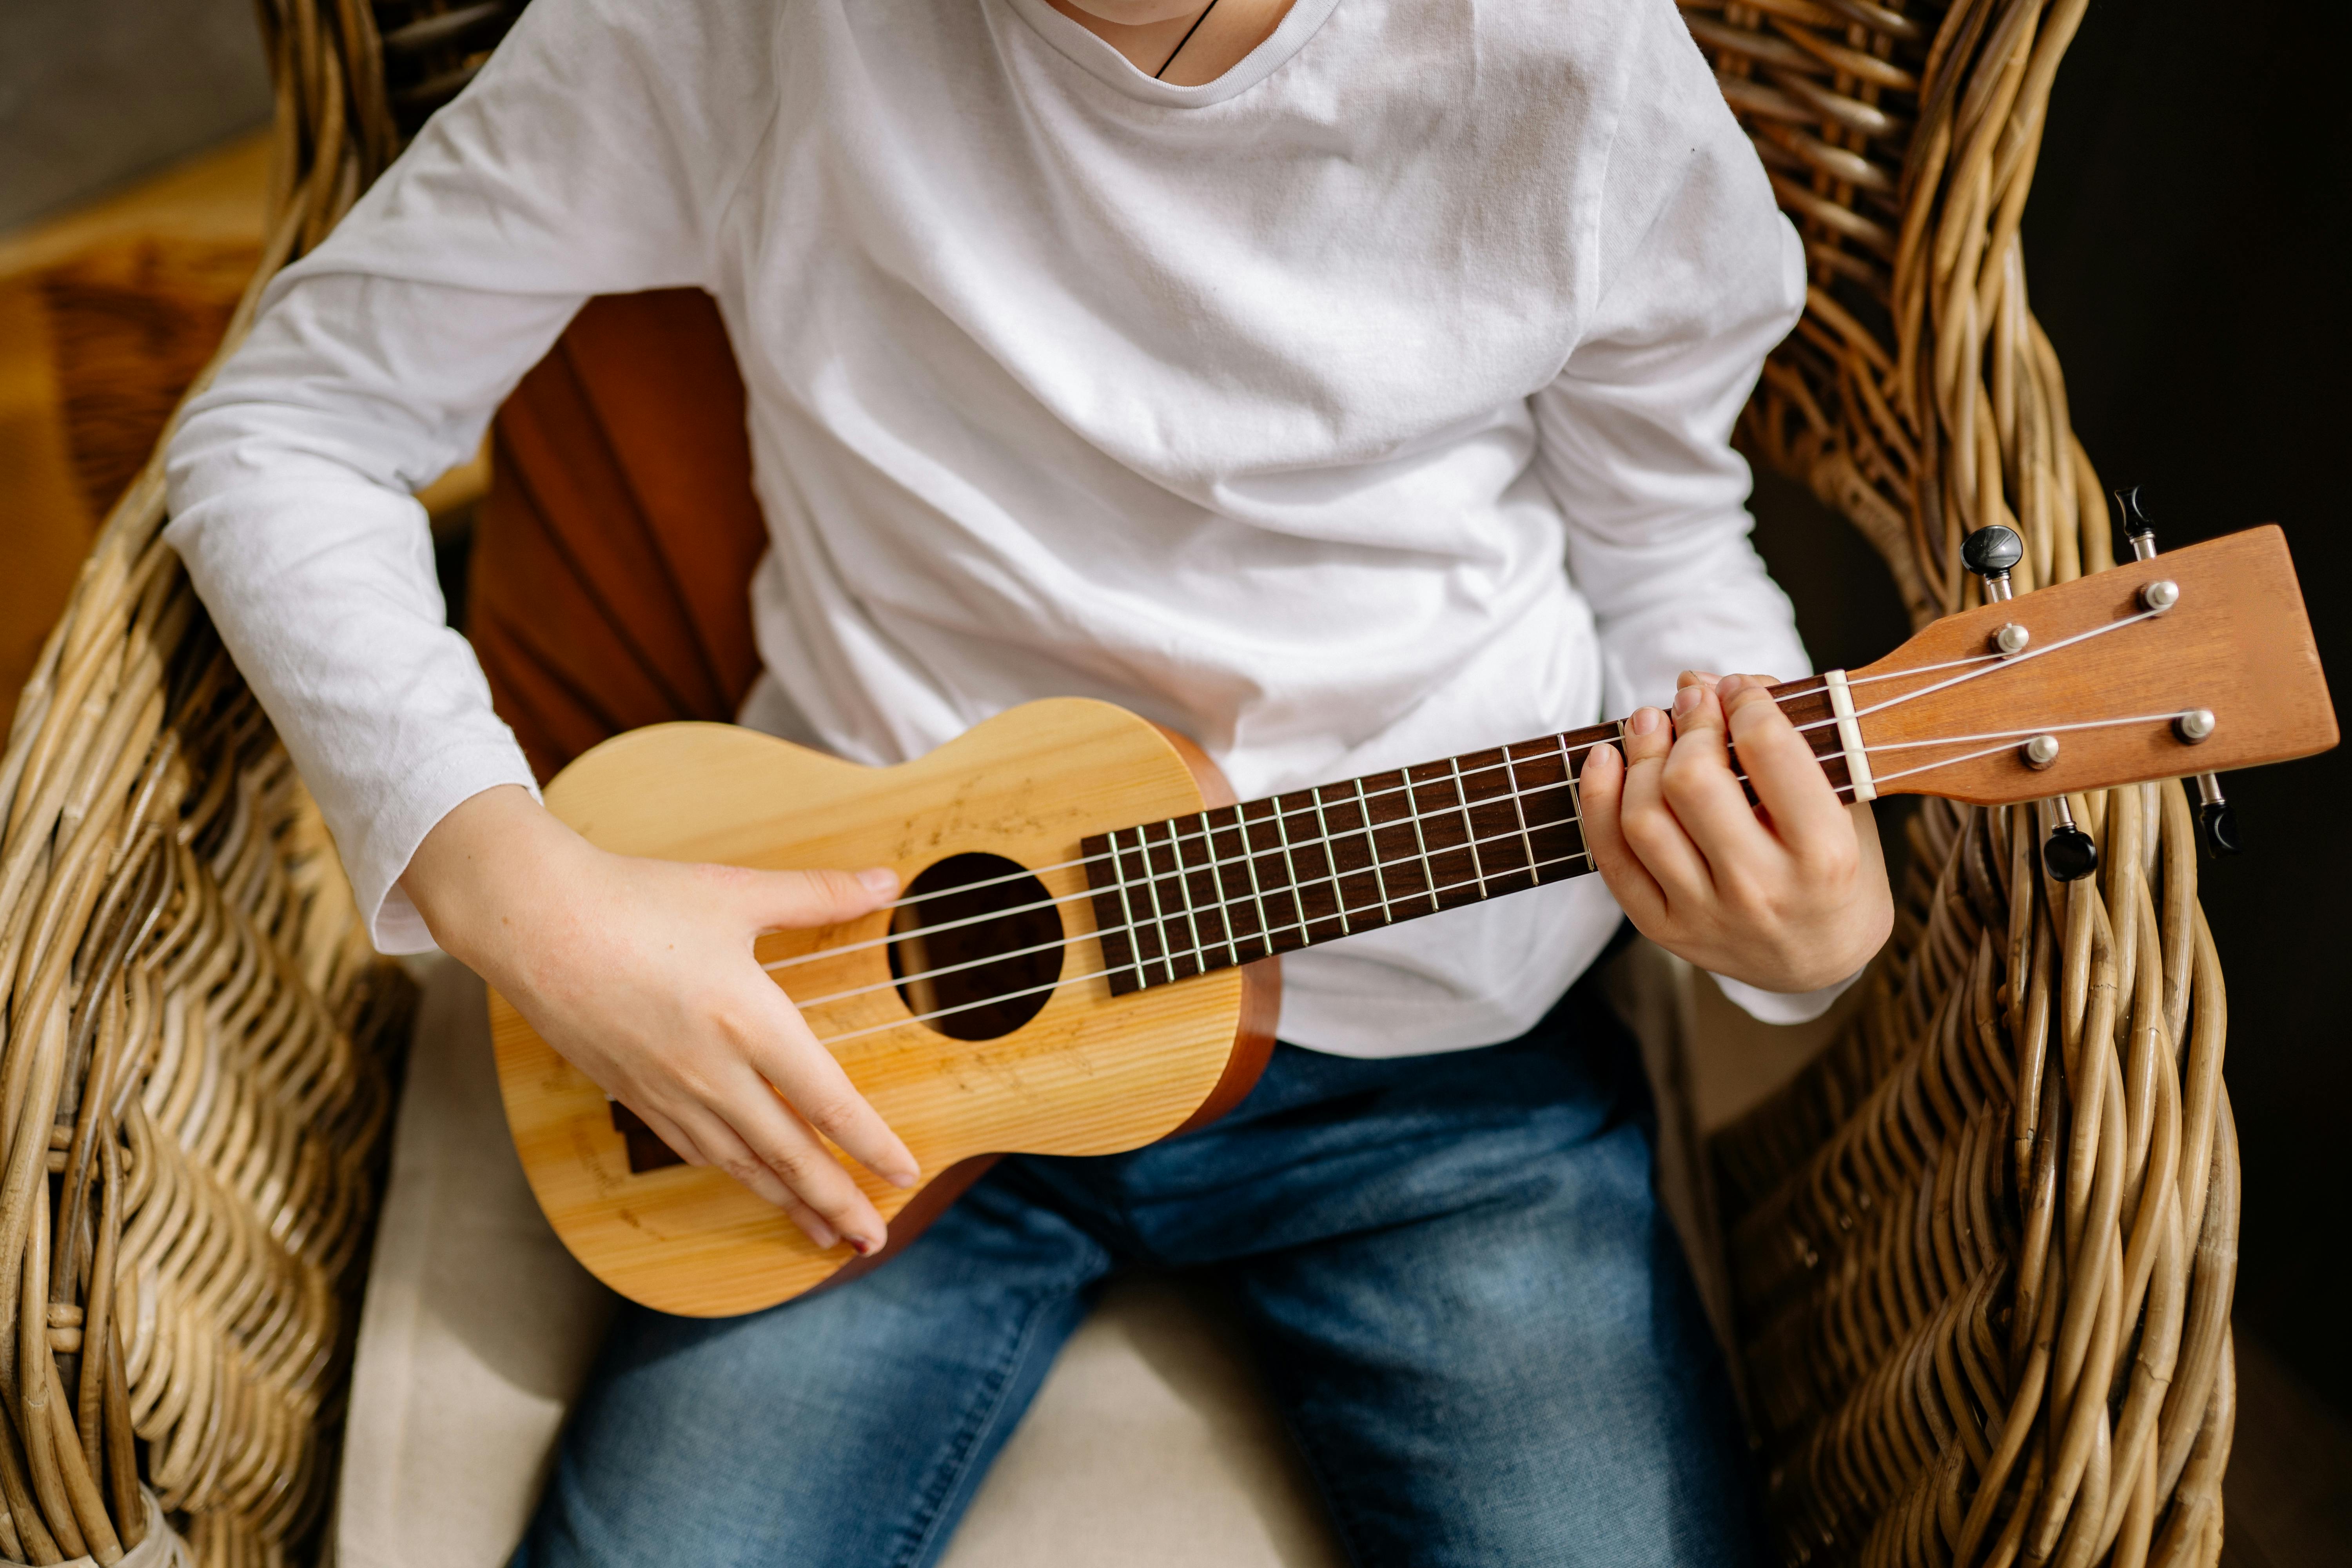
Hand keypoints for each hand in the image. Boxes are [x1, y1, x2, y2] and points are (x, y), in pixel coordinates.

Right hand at [401, 785, 918, 1252]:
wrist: (532, 921)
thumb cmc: (636, 899)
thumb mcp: (738, 891)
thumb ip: (820, 894)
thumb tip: (891, 880)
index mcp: (749, 1020)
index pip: (828, 1101)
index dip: (871, 1144)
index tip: (907, 1175)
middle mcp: (713, 1070)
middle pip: (790, 1153)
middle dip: (838, 1201)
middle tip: (875, 1241)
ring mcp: (670, 1090)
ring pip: (743, 1164)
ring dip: (789, 1203)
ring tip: (825, 1237)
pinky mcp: (634, 1094)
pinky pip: (696, 1150)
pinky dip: (736, 1176)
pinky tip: (754, 1186)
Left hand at [1577, 672, 1890, 994]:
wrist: (1822, 961)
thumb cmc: (1835, 866)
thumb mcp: (1841, 800)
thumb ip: (1785, 733)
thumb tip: (1701, 682)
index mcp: (1823, 854)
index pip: (1767, 749)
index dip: (1744, 700)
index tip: (1738, 690)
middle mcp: (1761, 889)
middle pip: (1692, 781)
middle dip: (1688, 724)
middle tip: (1691, 700)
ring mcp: (1707, 914)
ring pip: (1644, 818)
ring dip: (1639, 754)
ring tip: (1649, 721)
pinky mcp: (1664, 929)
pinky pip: (1612, 859)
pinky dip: (1597, 800)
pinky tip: (1605, 759)